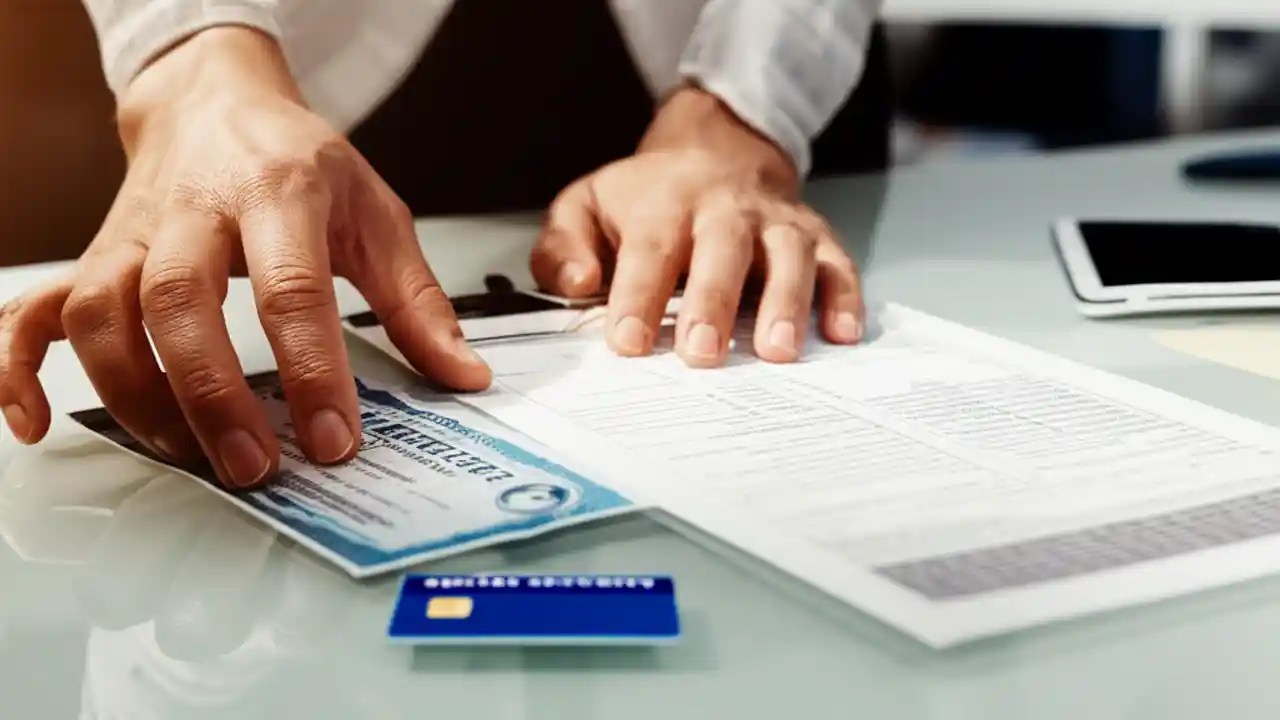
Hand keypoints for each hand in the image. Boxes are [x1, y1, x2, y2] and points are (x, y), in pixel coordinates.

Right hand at [0, 28, 489, 487]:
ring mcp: (134, 233)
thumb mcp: (376, 213)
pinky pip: (35, 310)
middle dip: (210, 391)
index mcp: (280, 191)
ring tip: (188, 452)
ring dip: (134, 392)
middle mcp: (196, 210)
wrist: (215, 103)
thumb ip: (418, 300)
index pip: (293, 287)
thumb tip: (463, 376)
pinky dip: (18, 366)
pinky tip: (38, 421)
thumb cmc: (299, 161)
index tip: (332, 440)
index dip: (313, 370)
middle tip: (251, 464)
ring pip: (104, 310)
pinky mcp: (95, 256)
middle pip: (179, 299)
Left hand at [531, 86, 863, 367]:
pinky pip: (838, 265)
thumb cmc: (646, 200)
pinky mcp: (817, 238)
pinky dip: (845, 298)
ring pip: (788, 257)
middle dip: (713, 303)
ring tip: (777, 351)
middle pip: (722, 251)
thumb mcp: (586, 207)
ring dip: (786, 303)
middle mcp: (725, 210)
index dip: (637, 297)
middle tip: (702, 354)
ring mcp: (776, 223)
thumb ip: (564, 248)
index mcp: (664, 204)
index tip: (629, 342)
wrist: (717, 151)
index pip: (648, 252)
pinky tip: (842, 335)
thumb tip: (579, 284)